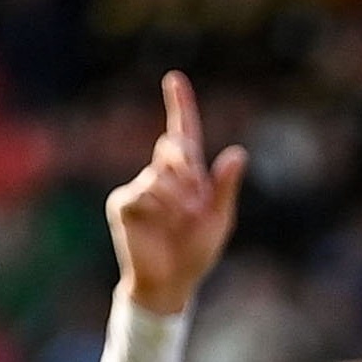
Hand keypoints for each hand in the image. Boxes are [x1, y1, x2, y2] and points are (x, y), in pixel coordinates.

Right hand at [104, 71, 245, 316]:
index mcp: (187, 176)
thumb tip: (237, 153)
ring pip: (159, 172)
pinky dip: (158, 205)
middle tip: (196, 201)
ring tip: (182, 219)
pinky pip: (142, 191)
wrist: (171, 282)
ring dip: (176, 196)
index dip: (180, 105)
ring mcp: (139, 187)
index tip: (174, 78)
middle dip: (188, 169)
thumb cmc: (196, 252)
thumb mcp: (219, 219)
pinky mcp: (123, 202)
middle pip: (173, 147)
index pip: (183, 133)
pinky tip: (160, 223)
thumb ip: (225, 187)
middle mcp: (161, 175)